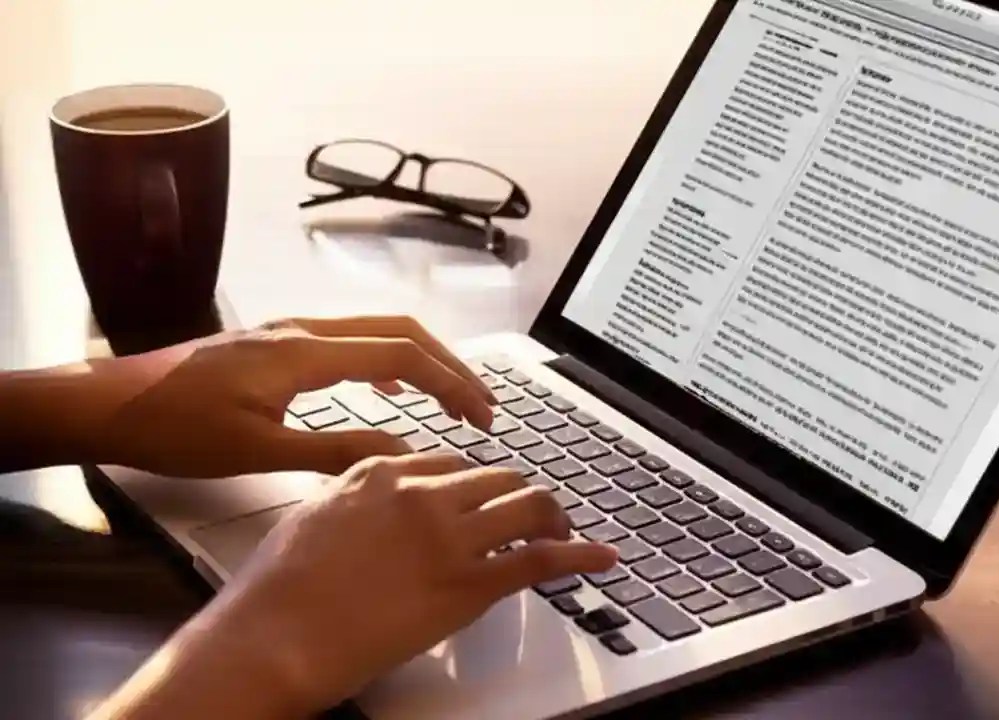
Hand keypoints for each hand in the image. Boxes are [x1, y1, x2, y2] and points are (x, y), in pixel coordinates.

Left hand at [89, 315, 496, 476]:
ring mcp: (287, 332)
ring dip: (421, 359)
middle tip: (482, 407)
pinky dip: (386, 358)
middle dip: (449, 365)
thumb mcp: (257, 450)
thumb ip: (335, 450)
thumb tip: (402, 455)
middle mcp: (303, 330)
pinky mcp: (274, 344)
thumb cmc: (175, 430)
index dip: (450, 383)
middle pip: (400, 330)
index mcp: (305, 353)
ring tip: (450, 398)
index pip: (402, 353)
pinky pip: (349, 340)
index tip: (482, 416)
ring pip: (376, 330)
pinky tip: (389, 386)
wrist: (107, 405)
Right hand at [89, 453, 618, 719]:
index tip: (484, 500)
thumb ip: (357, 499)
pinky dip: (580, 555)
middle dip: (518, 496)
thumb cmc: (277, 589)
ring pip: (528, 505)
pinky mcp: (470, 584)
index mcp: (382, 471)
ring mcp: (451, 536)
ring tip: (561, 532)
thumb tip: (379, 505)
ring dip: (551, 518)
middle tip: (527, 517)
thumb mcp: (313, 516)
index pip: (451, 464)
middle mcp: (424, 493)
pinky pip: (541, 559)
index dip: (474, 486)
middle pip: (497, 478)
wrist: (273, 636)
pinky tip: (601, 557)